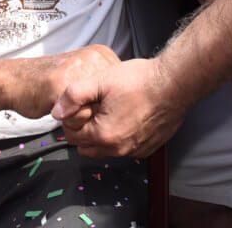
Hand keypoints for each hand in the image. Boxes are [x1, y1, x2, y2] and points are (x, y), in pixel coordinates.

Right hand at [11, 44, 120, 119]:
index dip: (108, 103)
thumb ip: (101, 81)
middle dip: (97, 110)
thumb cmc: (49, 82)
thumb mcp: (82, 74)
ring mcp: (77, 71)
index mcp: (98, 54)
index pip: (120, 88)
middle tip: (79, 107)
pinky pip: (80, 115)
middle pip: (111, 99)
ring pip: (97, 109)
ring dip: (85, 116)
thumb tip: (124, 100)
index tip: (91, 103)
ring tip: (70, 108)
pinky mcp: (62, 87)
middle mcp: (91, 59)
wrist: (17, 81)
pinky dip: (72, 120)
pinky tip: (61, 110)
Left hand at [51, 58, 189, 157]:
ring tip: (110, 110)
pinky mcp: (148, 147)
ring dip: (102, 135)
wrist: (175, 83)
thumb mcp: (100, 80)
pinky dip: (120, 136)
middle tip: (92, 108)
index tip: (80, 105)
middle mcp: (119, 149)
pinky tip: (126, 116)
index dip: (71, 119)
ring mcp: (135, 150)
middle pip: (87, 147)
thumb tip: (56, 110)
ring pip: (106, 150)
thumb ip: (73, 95)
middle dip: (84, 130)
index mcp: (104, 135)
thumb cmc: (142, 81)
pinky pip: (125, 148)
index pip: (72, 136)